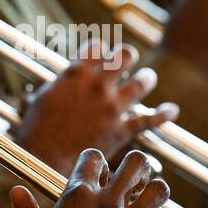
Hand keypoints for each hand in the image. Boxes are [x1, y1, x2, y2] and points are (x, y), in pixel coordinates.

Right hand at [2, 150, 190, 207]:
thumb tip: (15, 192)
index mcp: (78, 194)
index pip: (93, 158)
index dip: (94, 162)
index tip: (96, 171)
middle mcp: (108, 206)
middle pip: (137, 163)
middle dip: (138, 166)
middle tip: (136, 176)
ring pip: (160, 193)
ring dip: (158, 193)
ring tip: (154, 199)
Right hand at [15, 41, 177, 175]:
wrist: (45, 159)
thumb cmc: (35, 132)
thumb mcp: (35, 103)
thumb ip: (44, 93)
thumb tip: (35, 95)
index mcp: (75, 74)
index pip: (95, 47)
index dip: (99, 48)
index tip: (100, 52)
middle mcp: (97, 85)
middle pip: (123, 57)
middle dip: (127, 56)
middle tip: (128, 58)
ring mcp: (112, 107)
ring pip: (141, 83)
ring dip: (146, 78)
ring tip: (148, 77)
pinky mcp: (121, 129)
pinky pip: (149, 120)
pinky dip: (163, 114)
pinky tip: (172, 110)